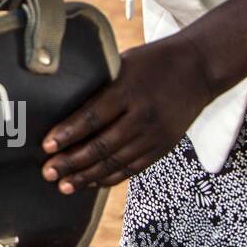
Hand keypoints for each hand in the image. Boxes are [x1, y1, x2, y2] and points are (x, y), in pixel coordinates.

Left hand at [41, 34, 215, 192]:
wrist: (199, 69)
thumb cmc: (152, 61)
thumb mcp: (122, 64)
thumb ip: (98, 83)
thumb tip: (59, 95)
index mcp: (128, 90)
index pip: (92, 117)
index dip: (68, 133)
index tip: (47, 146)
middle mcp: (142, 116)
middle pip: (102, 145)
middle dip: (72, 162)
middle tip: (47, 172)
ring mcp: (156, 135)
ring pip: (116, 162)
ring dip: (87, 176)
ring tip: (64, 185)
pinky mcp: (164, 146)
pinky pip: (134, 167)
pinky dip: (111, 177)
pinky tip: (91, 183)